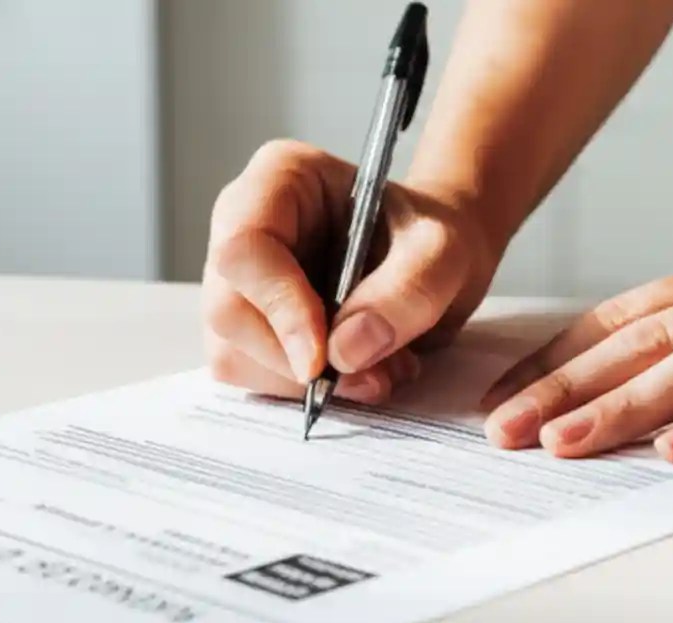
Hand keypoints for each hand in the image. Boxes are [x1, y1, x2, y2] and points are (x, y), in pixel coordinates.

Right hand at [203, 140, 498, 402]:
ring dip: (304, 384)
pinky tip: (356, 374)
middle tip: (368, 375)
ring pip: (233, 354)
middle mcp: (241, 227)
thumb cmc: (428, 237)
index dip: (277, 307)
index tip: (322, 359)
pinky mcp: (247, 330)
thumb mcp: (443, 251)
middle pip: (228, 311)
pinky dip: (304, 393)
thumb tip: (345, 350)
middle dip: (294, 359)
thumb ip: (407, 291)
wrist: (431, 261)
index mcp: (278, 180)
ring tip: (376, 371)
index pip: (244, 249)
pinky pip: (253, 377)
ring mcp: (238, 283)